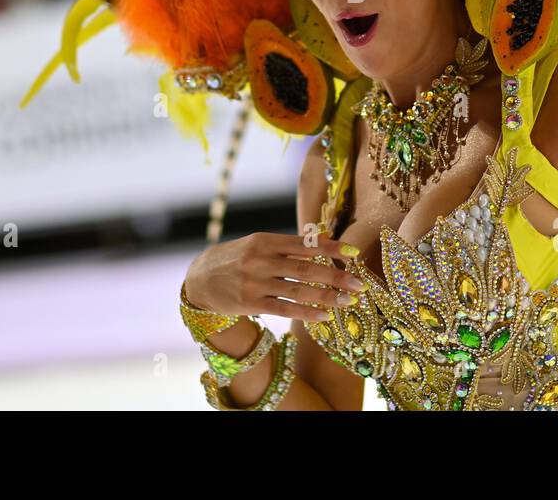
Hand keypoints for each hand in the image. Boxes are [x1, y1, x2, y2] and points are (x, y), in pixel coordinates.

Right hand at [184, 232, 363, 322]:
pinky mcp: (250, 303)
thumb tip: (322, 240)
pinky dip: (306, 313)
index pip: (305, 243)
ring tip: (348, 301)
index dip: (331, 247)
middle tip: (359, 284)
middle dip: (336, 276)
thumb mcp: (257, 244)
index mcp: (265, 240)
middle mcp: (261, 260)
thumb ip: (286, 245)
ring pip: (298, 290)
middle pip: (306, 268)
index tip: (354, 253)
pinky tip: (323, 316)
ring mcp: (255, 283)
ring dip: (326, 297)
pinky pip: (284, 309)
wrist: (199, 277)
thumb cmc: (235, 258)